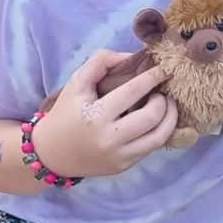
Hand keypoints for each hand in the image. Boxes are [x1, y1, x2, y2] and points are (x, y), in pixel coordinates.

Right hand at [32, 50, 177, 178]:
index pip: (132, 92)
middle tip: (162, 91)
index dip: (153, 78)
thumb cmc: (65, 114)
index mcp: (96, 115)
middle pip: (152, 116)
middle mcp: (109, 139)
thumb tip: (130, 56)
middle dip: (163, 100)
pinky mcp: (124, 166)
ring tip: (167, 105)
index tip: (165, 69)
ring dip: (170, 118)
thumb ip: (100, 62)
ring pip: (159, 137)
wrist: (52, 154)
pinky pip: (151, 148)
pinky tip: (157, 121)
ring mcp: (119, 156)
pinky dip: (159, 131)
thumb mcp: (76, 83)